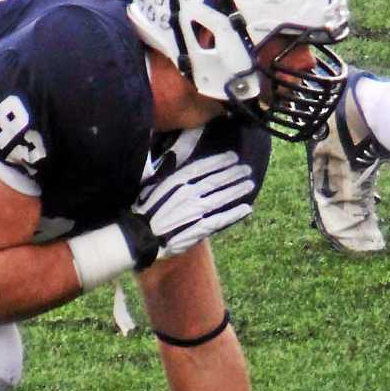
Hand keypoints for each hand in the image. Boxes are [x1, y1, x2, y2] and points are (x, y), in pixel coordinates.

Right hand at [121, 150, 256, 267]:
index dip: (220, 161)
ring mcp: (194, 211)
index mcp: (176, 181)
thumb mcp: (150, 184)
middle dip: (233, 174)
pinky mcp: (198, 228)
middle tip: (246, 169)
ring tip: (249, 184)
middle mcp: (187, 193)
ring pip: (221, 198)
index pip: (203, 167)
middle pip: (216, 180)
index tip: (233, 157)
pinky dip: (234, 214)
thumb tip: (172, 153)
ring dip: (237, 190)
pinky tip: (246, 209)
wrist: (140, 237)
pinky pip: (221, 219)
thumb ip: (165, 169)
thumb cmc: (143, 210)